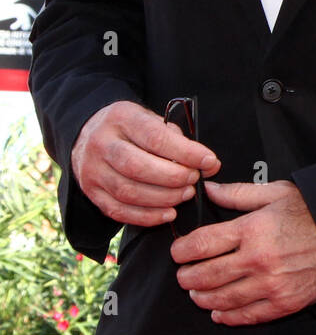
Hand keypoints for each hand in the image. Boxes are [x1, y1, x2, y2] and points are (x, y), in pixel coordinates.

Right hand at [71, 100, 220, 227]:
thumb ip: (177, 139)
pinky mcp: (91, 193)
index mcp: (121, 118)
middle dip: (173, 177)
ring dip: (163, 198)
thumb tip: (208, 163)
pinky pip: (118, 211)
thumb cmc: (131, 129)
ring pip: (127, 191)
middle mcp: (102, 144)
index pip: (155, 137)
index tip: (209, 161)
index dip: (185, 152)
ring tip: (185, 195)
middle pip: (137, 166)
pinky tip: (168, 213)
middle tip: (194, 180)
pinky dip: (147, 216)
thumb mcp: (150, 120)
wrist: (88, 135)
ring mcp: (93, 170)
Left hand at [171, 180, 315, 325]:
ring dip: (201, 298)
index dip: (182, 250)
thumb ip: (239, 193)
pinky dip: (227, 317)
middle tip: (183, 276)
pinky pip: (246, 316)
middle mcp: (257, 260)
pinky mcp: (284, 303)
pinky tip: (219, 312)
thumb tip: (209, 189)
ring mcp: (270, 285)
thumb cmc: (315, 213)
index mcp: (253, 229)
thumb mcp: (278, 193)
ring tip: (196, 293)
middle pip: (205, 276)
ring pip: (221, 300)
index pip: (201, 244)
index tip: (179, 252)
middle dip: (186, 278)